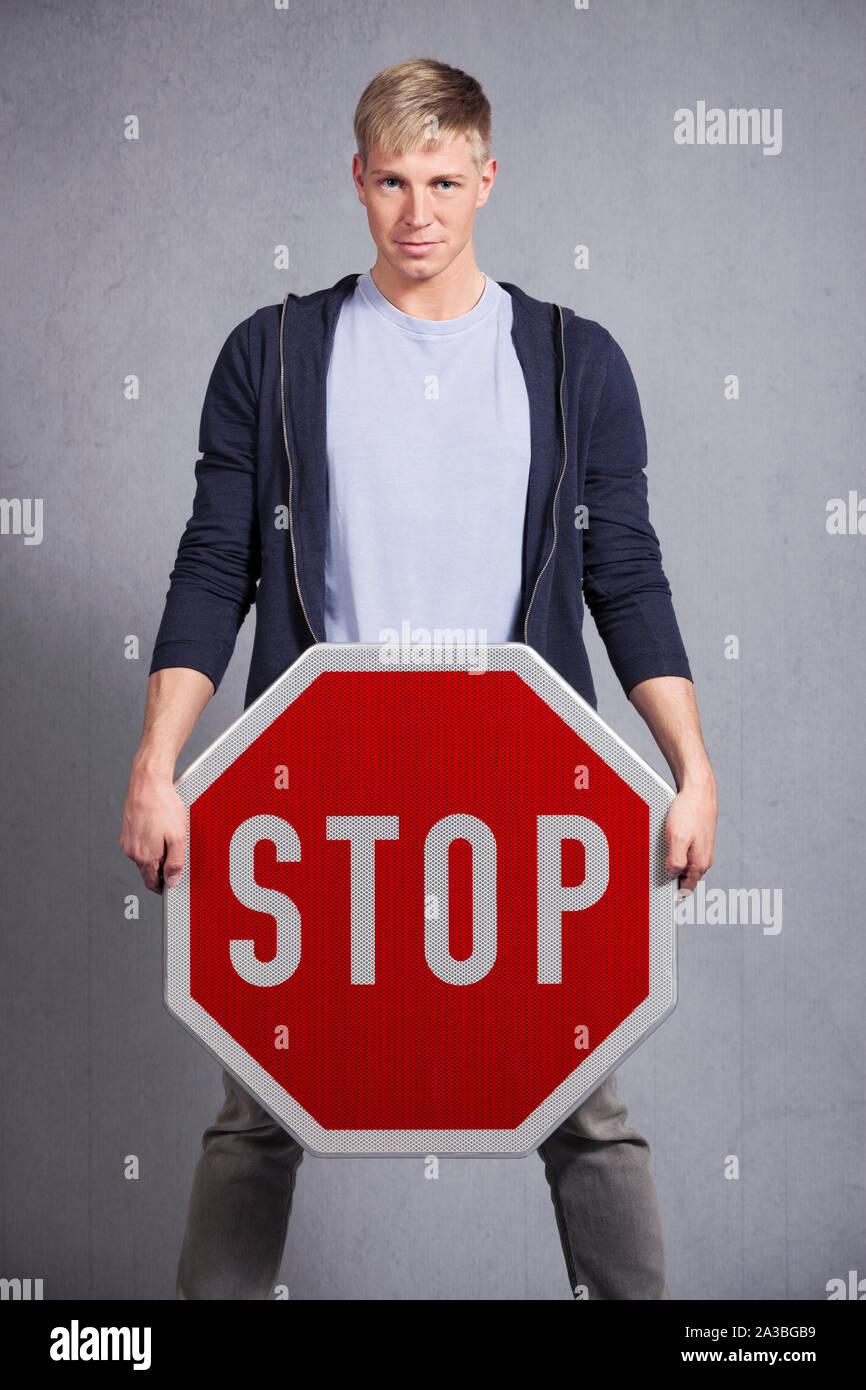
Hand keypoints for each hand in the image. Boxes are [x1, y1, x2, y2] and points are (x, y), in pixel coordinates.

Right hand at [120, 764, 187, 894]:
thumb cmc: (163, 806)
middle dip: (161, 868)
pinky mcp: (127, 829)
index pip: (151, 882)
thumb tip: (171, 881)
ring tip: (169, 837)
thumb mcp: (178, 837)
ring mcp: (128, 840)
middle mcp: (132, 851)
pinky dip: (149, 842)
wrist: (147, 783)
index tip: (169, 886)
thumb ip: (175, 863)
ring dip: (156, 853)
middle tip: (175, 857)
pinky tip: (159, 828)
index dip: (162, 887)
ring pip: (143, 856)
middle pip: (148, 870)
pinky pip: (140, 843)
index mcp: (145, 857)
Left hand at [664, 776, 717, 896]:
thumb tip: (672, 875)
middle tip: (656, 886)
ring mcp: (702, 848)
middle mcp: (704, 858)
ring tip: (661, 868)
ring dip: (675, 868)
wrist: (699, 789)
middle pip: (686, 878)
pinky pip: (687, 853)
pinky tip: (668, 850)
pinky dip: (677, 856)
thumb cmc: (689, 811)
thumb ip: (676, 860)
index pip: (687, 888)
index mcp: (700, 862)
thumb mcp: (677, 838)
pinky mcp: (699, 838)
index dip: (675, 896)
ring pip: (687, 865)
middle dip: (673, 882)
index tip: (663, 902)